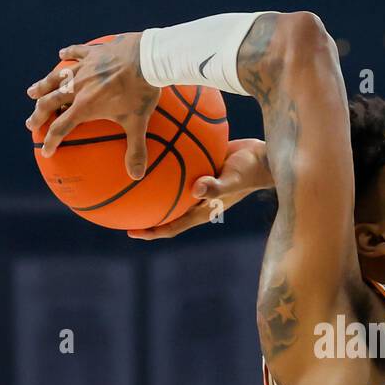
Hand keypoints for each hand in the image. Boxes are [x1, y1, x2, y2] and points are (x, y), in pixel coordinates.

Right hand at [26, 32, 159, 178]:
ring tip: (31, 92)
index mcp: (85, 106)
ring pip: (55, 78)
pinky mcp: (93, 52)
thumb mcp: (138, 123)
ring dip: (42, 86)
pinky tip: (62, 54)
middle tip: (31, 124)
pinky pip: (75, 52)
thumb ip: (136, 150)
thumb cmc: (141, 92)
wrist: (146, 59)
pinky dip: (68, 54)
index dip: (51, 140)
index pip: (61, 127)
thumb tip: (137, 176)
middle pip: (50, 102)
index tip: (46, 151)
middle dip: (38, 115)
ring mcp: (83, 68)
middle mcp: (78, 87)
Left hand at [126, 138, 271, 238]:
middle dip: (145, 217)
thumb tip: (196, 189)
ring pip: (170, 194)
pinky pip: (177, 173)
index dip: (153, 232)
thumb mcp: (234, 178)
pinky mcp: (200, 170)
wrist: (264, 155)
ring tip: (129, 184)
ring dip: (151, 194)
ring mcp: (198, 187)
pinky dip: (162, 169)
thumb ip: (216, 185)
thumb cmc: (251, 169)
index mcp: (203, 210)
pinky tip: (149, 152)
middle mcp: (197, 202)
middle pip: (166, 214)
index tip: (132, 232)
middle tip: (121, 213)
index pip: (173, 227)